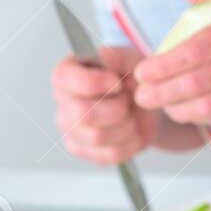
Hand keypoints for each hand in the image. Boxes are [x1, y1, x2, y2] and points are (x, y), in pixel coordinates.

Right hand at [52, 45, 158, 164]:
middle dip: (117, 108)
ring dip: (126, 125)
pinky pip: (108, 155)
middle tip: (127, 100)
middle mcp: (62, 101)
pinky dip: (129, 143)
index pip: (64, 79)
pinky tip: (130, 130)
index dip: (94, 83)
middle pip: (82, 114)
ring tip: (129, 114)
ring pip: (97, 136)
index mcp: (67, 73)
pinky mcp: (82, 150)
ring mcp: (69, 129)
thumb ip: (117, 56)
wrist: (148, 107)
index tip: (117, 83)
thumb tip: (104, 56)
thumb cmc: (134, 79)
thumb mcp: (131, 60)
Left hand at [131, 0, 210, 125]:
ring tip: (159, 102)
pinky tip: (185, 109)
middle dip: (159, 92)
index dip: (162, 65)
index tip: (142, 70)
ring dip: (175, 107)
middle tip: (140, 94)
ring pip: (205, 105)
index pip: (193, 51)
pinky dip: (198, 116)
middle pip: (194, 82)